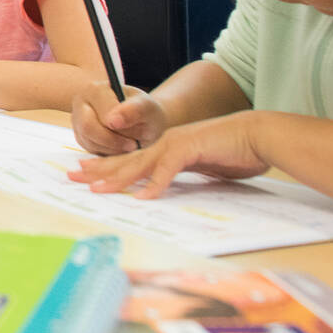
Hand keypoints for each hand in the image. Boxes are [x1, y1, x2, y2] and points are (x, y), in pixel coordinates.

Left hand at [69, 111, 271, 198]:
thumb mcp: (201, 168)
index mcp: (165, 148)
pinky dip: (155, 183)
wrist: (258, 135)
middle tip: (74, 177)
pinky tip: (142, 196)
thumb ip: (181, 176)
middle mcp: (165, 144)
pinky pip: (168, 168)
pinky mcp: (191, 147)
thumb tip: (164, 190)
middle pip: (126, 160)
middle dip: (98, 170)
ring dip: (118, 178)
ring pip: (140, 163)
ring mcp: (176, 143)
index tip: (85, 174)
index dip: (106, 167)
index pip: (130, 160)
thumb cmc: (233, 152)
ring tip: (98, 190)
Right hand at [70, 81, 165, 154]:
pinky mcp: (80, 137)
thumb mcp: (147, 108)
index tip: (140, 131)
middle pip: (88, 127)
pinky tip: (120, 145)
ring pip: (90, 142)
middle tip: (133, 144)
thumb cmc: (144, 112)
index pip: (102, 114)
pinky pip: (91, 150)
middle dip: (114, 141)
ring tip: (130, 143)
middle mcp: (81, 102)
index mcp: (95, 89)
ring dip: (114, 148)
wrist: (141, 120)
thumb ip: (134, 110)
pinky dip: (109, 153)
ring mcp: (77, 120)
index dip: (122, 128)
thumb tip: (113, 121)